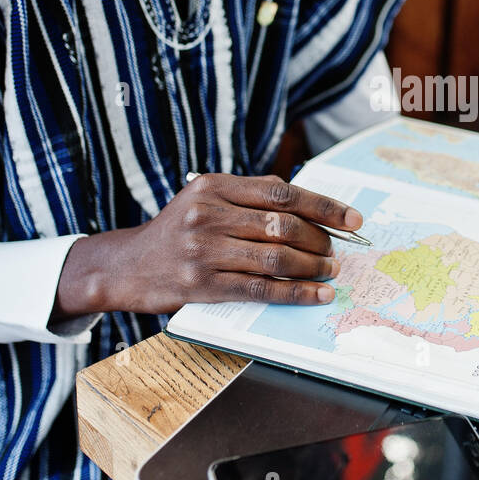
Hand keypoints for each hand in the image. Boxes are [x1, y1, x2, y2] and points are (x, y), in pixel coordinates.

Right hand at [53, 174, 363, 318]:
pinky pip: (260, 289)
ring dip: (312, 266)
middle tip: (338, 251)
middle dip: (320, 240)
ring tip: (331, 270)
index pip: (282, 192)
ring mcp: (203, 250)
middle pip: (282, 224)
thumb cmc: (178, 231)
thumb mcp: (205, 200)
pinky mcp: (201, 285)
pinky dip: (295, 292)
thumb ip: (249, 197)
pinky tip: (317, 294)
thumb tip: (309, 206)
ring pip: (275, 257)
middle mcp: (207, 214)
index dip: (323, 206)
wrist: (126, 266)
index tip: (352, 219)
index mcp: (213, 186)